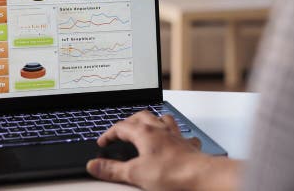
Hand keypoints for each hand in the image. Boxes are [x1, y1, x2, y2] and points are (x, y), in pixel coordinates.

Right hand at [86, 110, 209, 190]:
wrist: (199, 176)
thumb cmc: (171, 173)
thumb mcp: (135, 173)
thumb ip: (112, 169)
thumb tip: (94, 165)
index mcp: (145, 133)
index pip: (121, 126)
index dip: (109, 133)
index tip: (103, 141)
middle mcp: (160, 129)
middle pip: (141, 116)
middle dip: (129, 121)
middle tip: (121, 130)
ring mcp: (175, 135)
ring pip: (162, 118)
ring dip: (152, 120)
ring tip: (147, 125)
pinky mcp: (186, 145)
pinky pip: (181, 133)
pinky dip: (174, 134)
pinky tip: (174, 139)